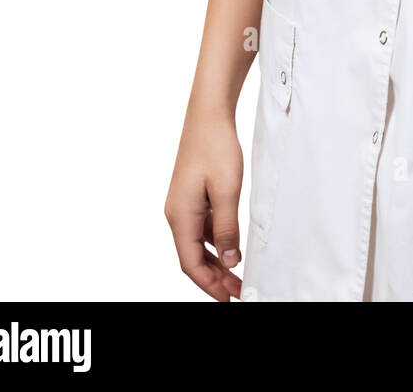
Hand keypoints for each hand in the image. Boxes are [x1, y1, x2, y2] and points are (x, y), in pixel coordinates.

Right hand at [165, 110, 244, 302]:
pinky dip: (214, 241)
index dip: (209, 285)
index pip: (190, 263)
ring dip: (216, 260)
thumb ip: (227, 229)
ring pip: (197, 243)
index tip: (228, 298)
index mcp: (180, 215)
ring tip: (237, 273)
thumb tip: (229, 260)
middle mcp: (176, 213)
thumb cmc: (215, 146)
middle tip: (237, 290)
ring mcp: (182, 203)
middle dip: (214, 277)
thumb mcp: (228, 191)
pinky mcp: (191, 194)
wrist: (208, 113)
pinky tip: (231, 244)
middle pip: (192, 257)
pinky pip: (200, 227)